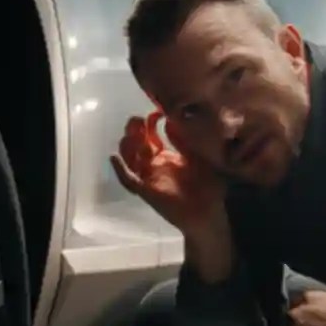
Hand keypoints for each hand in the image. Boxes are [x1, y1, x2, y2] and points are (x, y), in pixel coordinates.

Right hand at [110, 110, 226, 233]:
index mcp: (167, 156)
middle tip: (137, 120)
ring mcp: (150, 178)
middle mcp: (155, 166)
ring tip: (131, 135)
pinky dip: (120, 170)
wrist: (211, 212)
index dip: (150, 123)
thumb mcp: (198, 157)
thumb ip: (184, 142)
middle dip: (134, 131)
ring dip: (127, 146)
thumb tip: (169, 122)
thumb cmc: (209, 186)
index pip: (151, 136)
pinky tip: (114, 158)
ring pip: (130, 160)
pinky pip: (130, 181)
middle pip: (136, 145)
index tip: (156, 112)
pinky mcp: (147, 192)